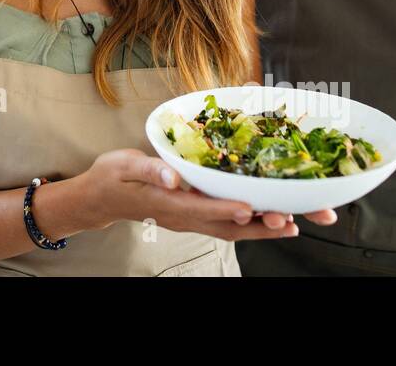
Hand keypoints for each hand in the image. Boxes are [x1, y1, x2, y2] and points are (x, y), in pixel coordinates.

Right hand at [77, 148, 336, 240]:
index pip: (200, 208)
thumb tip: (172, 177)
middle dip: (259, 226)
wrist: (103, 197)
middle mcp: (183, 217)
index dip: (226, 209)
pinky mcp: (195, 215)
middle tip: (290, 221)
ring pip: (232, 229)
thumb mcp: (124, 166)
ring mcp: (190, 219)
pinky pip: (227, 224)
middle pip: (226, 227)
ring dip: (262, 228)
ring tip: (292, 222)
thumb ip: (149, 170)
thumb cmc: (113, 178)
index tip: (250, 207)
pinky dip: (252, 222)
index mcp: (166, 204)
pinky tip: (271, 215)